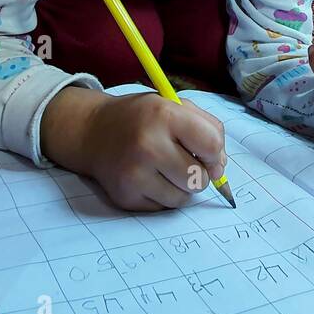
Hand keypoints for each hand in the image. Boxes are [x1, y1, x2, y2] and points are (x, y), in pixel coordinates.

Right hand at [43, 89, 226, 210]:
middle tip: (182, 160)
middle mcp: (148, 145)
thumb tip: (220, 168)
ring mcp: (134, 174)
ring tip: (164, 169)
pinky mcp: (126, 197)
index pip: (211, 145)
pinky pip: (164, 207)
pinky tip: (149, 179)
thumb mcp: (173, 106)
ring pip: (184, 197)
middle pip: (200, 177)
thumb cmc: (142, 118)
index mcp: (163, 115)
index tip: (209, 155)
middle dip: (199, 173)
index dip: (216, 154)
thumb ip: (207, 128)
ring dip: (181, 187)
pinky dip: (163, 196)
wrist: (93, 132)